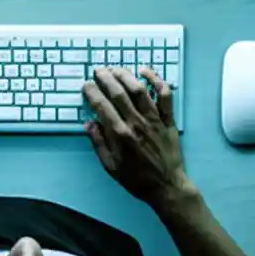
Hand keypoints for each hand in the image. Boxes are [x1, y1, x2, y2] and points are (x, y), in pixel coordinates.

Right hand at [83, 67, 197, 210]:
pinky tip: (146, 72)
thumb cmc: (136, 179)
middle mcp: (137, 123)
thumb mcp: (110, 166)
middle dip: (106, 79)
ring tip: (116, 69)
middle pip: (119, 93)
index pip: (102, 106)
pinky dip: (157, 80)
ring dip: (126, 76)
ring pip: (139, 90)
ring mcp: (154, 120)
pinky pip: (164, 95)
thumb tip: (89, 124)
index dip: (92, 92)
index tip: (86, 85)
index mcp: (120, 135)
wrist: (166, 186)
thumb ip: (99, 143)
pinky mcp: (168, 120)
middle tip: (98, 71)